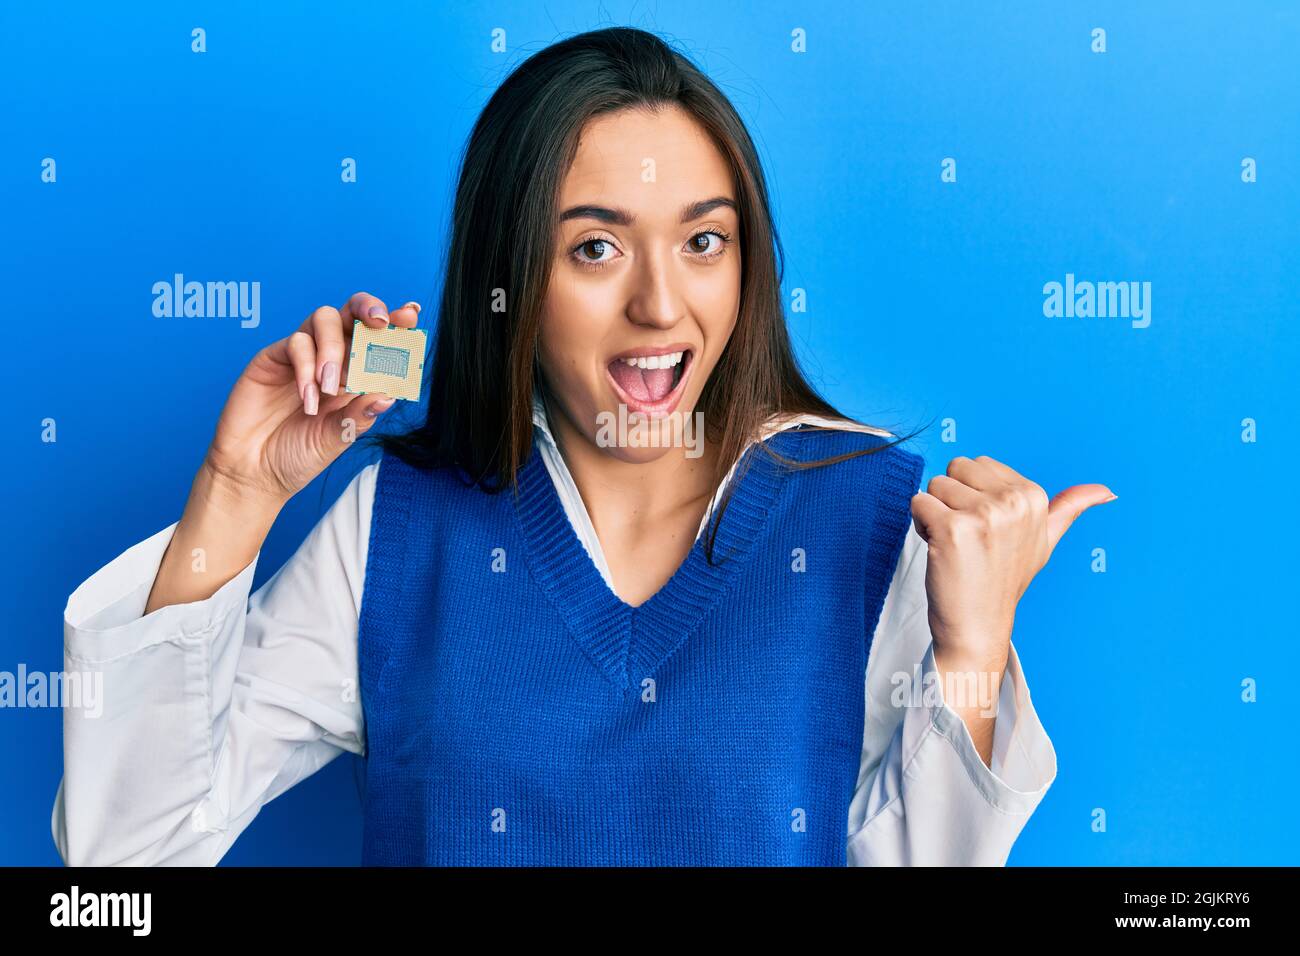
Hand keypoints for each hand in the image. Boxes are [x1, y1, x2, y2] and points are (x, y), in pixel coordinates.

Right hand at [203, 291, 420, 505]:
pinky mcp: (273, 359)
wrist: (257, 473)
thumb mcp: (338, 438)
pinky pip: (296, 343)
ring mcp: (302, 355)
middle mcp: (331, 358)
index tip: (411, 315)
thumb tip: (389, 395)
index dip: (395, 322)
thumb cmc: (299, 454)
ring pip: (324, 318)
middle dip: (370, 309)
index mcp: (355, 375)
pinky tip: (308, 398)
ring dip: (334, 347)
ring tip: (331, 386)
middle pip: (351, 312)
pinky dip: (306, 366)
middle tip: (381, 323)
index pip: (377, 339)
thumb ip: (360, 416)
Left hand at [910, 456, 1115, 679]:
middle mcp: (1013, 503)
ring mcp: (984, 515)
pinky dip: (919, 525)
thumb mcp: (1044, 541)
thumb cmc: (1004, 581)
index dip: (971, 494)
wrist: (978, 626)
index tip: (985, 529)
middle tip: (967, 537)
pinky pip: (918, 503)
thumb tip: (1107, 491)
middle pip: (954, 468)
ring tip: (954, 544)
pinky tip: (939, 550)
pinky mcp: (953, 529)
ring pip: (934, 485)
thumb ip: (1069, 509)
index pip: (978, 464)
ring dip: (934, 513)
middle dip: (951, 498)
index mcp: (1034, 497)